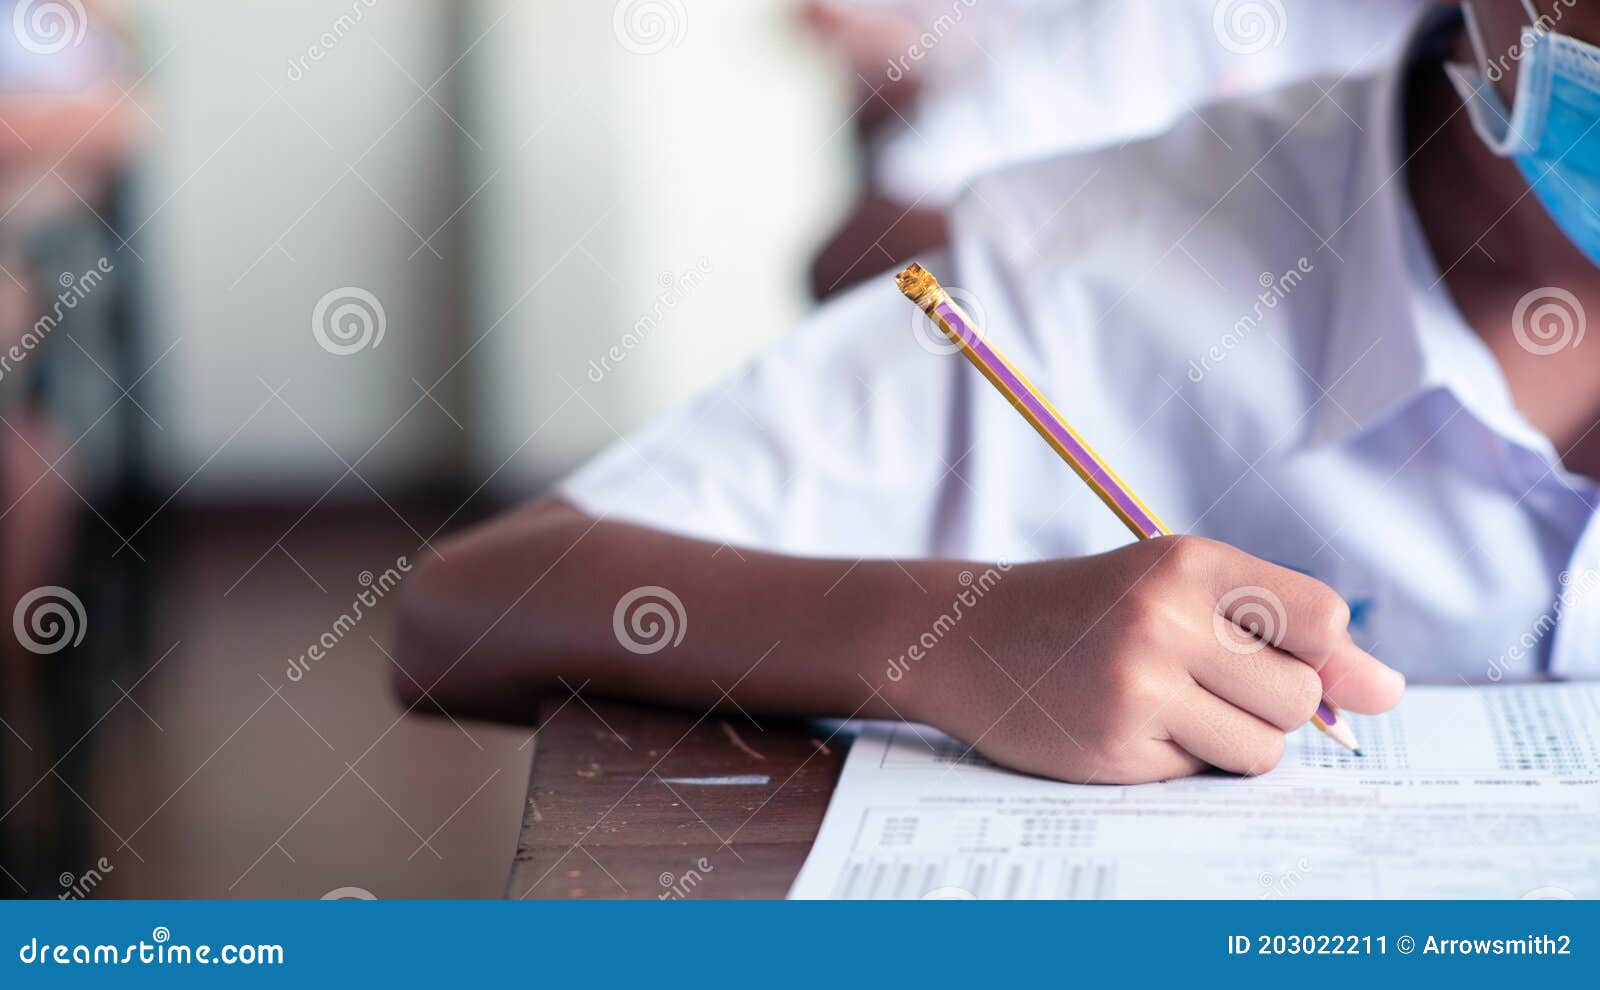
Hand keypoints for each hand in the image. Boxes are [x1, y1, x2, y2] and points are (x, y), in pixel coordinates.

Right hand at [907, 536, 1405, 783]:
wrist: (969, 636)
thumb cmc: (1096, 609)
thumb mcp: (1184, 590)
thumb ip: (1292, 633)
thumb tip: (1390, 692)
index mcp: (1187, 563)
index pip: (1324, 620)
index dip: (1315, 650)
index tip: (1271, 648)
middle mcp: (1162, 621)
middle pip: (1299, 698)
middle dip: (1270, 703)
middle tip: (1203, 675)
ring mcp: (1135, 690)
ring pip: (1261, 749)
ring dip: (1233, 740)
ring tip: (1169, 703)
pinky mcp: (1115, 751)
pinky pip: (1202, 776)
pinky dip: (1181, 760)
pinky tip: (1130, 726)